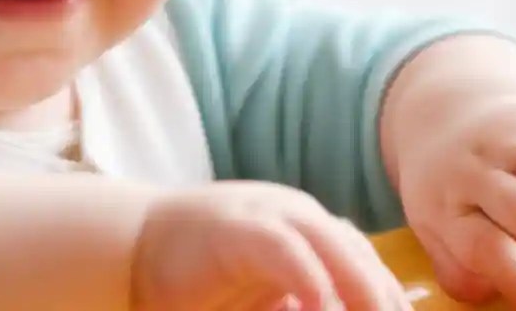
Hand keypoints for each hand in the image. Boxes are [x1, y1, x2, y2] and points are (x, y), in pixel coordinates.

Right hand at [131, 182, 411, 310]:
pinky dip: (311, 280)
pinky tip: (320, 306)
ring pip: (337, 247)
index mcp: (313, 236)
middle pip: (363, 260)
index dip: (388, 304)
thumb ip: (306, 305)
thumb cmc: (196, 287)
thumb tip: (337, 310)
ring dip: (360, 292)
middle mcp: (299, 218)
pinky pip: (286, 250)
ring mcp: (268, 214)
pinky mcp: (237, 225)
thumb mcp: (268, 304)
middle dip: (382, 303)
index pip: (370, 272)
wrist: (127, 252)